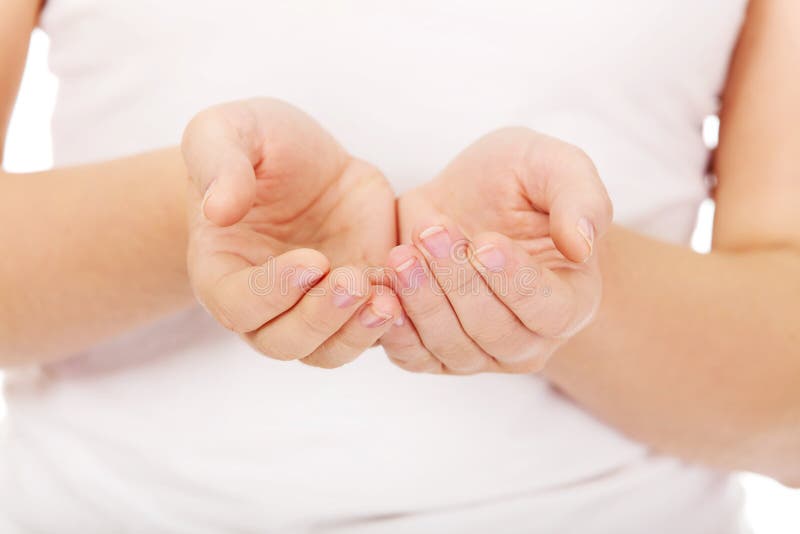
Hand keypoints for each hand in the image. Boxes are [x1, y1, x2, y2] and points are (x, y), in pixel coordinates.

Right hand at [182, 98, 400, 367]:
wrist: (304, 155)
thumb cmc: (254, 144)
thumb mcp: (226, 132)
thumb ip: (219, 164)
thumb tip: (218, 210)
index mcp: (221, 271)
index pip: (239, 305)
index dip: (274, 292)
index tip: (311, 260)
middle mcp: (265, 303)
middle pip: (285, 342)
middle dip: (321, 320)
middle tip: (354, 281)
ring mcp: (314, 305)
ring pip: (329, 349)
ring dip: (357, 333)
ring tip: (388, 301)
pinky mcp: (359, 295)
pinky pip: (372, 327)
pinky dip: (392, 319)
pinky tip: (414, 289)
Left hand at [380, 128, 612, 373]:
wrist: (469, 199)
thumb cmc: (519, 183)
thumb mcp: (554, 167)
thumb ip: (581, 198)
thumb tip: (582, 244)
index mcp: (571, 300)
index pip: (549, 309)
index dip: (516, 281)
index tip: (484, 242)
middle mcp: (530, 339)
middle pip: (494, 331)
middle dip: (458, 283)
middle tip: (431, 234)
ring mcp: (480, 353)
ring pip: (451, 346)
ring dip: (423, 301)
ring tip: (400, 254)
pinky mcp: (434, 353)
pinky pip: (413, 356)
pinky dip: (393, 327)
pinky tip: (381, 288)